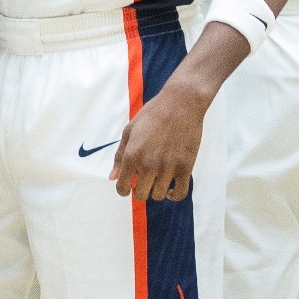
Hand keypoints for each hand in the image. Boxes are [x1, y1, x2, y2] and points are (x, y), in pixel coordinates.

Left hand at [111, 82, 207, 200]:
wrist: (181, 103)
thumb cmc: (154, 113)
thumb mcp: (130, 130)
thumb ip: (119, 156)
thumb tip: (112, 177)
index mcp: (132, 155)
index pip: (122, 188)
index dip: (123, 189)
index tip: (129, 184)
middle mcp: (148, 164)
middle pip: (141, 194)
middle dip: (140, 189)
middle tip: (146, 178)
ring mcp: (168, 167)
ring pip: (159, 195)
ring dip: (157, 189)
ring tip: (159, 177)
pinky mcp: (185, 167)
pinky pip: (179, 193)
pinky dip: (174, 194)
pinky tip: (171, 186)